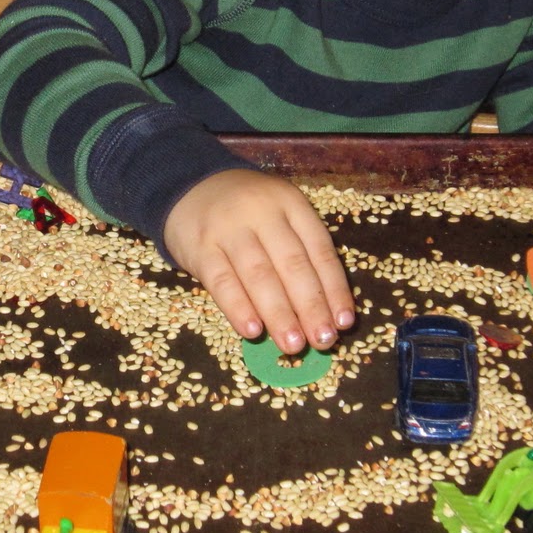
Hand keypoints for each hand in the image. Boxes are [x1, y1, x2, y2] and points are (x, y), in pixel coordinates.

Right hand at [164, 169, 355, 353]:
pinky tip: (253, 332)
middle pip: (292, 264)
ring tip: (293, 345)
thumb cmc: (247, 214)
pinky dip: (239, 308)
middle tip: (322, 341)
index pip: (319, 250)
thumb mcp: (279, 217)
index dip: (334, 289)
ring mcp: (229, 229)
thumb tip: (324, 313)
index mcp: (291, 204)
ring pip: (259, 275)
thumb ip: (300, 255)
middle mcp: (263, 213)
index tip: (344, 323)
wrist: (189, 187)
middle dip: (311, 307)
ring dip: (279, 314)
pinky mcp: (200, 248)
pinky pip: (222, 281)